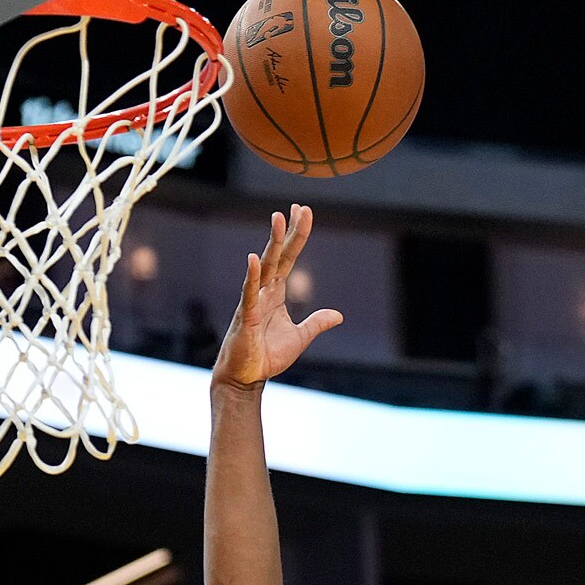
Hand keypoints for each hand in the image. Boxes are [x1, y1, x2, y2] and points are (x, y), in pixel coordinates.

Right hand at [211, 207, 341, 392]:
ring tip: (277, 219)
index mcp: (276, 294)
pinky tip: (255, 258)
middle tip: (296, 207)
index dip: (296, 236)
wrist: (246, 377)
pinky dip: (253, 276)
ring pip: (265, 267)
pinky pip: (249, 293)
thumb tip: (338, 315)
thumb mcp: (300, 338)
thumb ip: (316, 323)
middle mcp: (264, 292)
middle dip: (287, 231)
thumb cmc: (267, 357)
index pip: (288, 258)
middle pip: (278, 255)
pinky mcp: (246, 316)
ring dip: (272, 243)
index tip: (302, 212)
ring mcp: (253, 302)